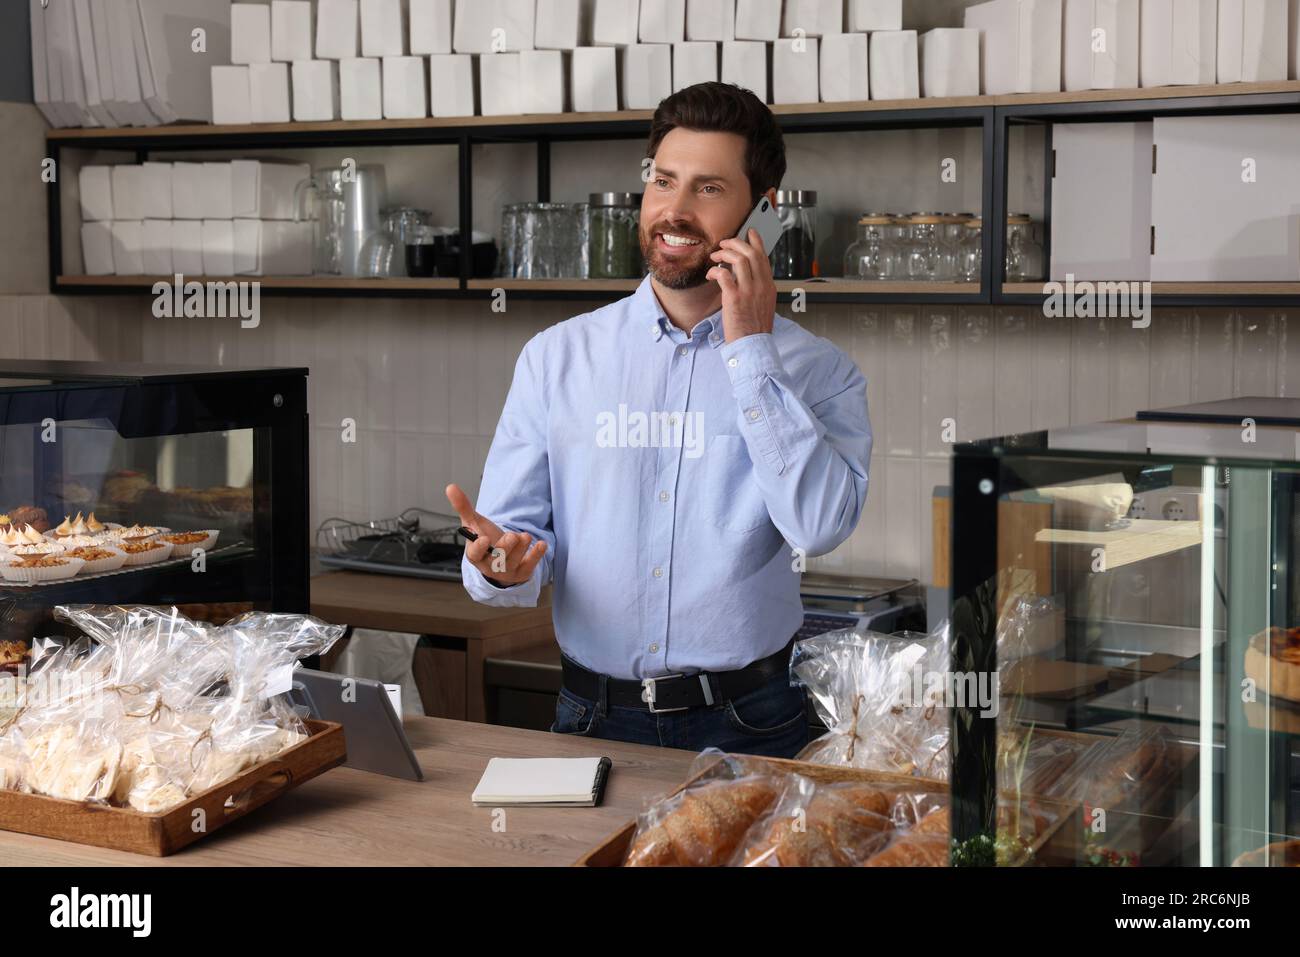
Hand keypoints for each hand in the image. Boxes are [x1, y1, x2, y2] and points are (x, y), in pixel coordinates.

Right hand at [445, 484, 546, 586]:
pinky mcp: (521, 573)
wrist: (501, 557)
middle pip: (496, 559)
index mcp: (475, 554)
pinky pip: (530, 566)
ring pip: (513, 561)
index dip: (479, 548)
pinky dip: (536, 555)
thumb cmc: (485, 539)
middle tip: (512, 536)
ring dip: (521, 548)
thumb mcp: (474, 523)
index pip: (475, 554)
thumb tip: (450, 487)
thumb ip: (463, 507)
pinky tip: (542, 544)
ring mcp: (506, 571)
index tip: (484, 539)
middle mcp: (489, 565)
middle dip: (505, 547)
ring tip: (526, 536)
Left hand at [706, 228, 777, 343]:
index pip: (764, 257)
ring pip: (738, 259)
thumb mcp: (764, 304)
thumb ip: (758, 287)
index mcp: (769, 286)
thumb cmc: (755, 327)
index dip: (756, 241)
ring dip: (724, 254)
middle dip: (736, 243)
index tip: (750, 232)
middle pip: (751, 253)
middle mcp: (761, 285)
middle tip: (724, 243)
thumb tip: (745, 273)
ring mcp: (749, 291)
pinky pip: (724, 274)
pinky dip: (715, 270)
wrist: (753, 344)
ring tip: (715, 256)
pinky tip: (710, 273)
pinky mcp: (734, 298)